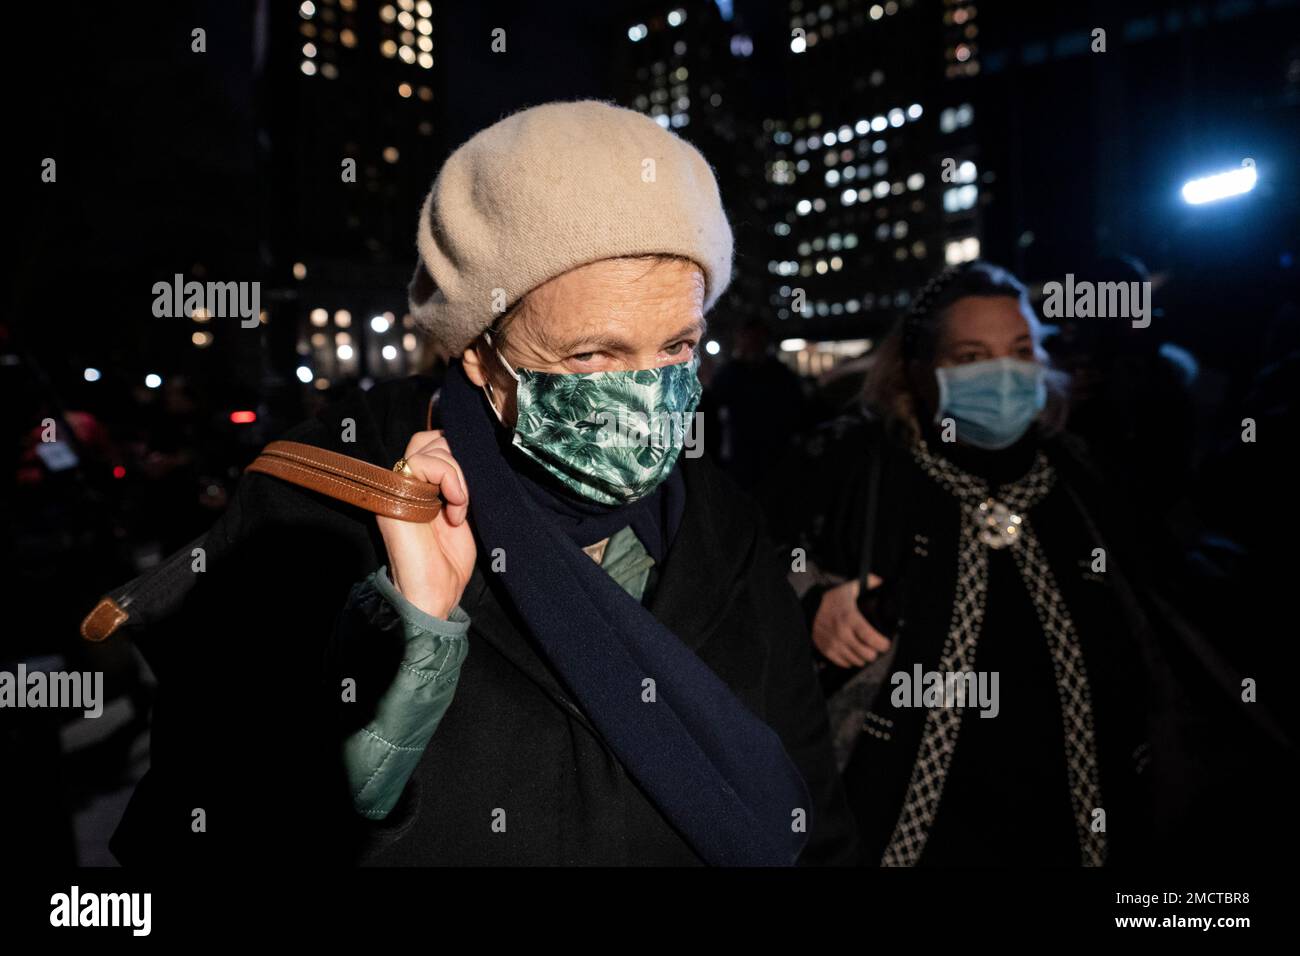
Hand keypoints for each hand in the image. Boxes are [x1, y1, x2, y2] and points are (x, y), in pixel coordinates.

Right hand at [376, 430, 475, 618]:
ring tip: (461, 508)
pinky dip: (451, 480)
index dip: (459, 453)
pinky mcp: (394, 492)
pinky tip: (456, 510)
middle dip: (458, 459)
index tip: (474, 485)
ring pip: (432, 447)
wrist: (434, 593)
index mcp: (421, 486)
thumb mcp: (463, 513)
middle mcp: (406, 482)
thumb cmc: (449, 564)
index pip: (434, 442)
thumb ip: (460, 484)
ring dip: (458, 476)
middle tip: (466, 495)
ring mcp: (398, 485)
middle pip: (429, 438)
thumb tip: (474, 454)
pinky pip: (428, 462)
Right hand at [811, 575, 891, 667]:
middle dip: (874, 652)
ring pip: (856, 661)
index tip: (886, 644)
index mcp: (850, 618)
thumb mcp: (849, 588)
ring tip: (865, 650)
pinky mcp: (826, 650)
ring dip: (863, 657)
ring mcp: (833, 643)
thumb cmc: (832, 599)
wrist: (808, 608)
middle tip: (875, 647)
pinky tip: (853, 653)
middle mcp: (842, 633)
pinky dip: (851, 661)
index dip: (882, 644)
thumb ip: (867, 583)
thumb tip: (882, 581)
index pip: (870, 638)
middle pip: (866, 654)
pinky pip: (844, 663)